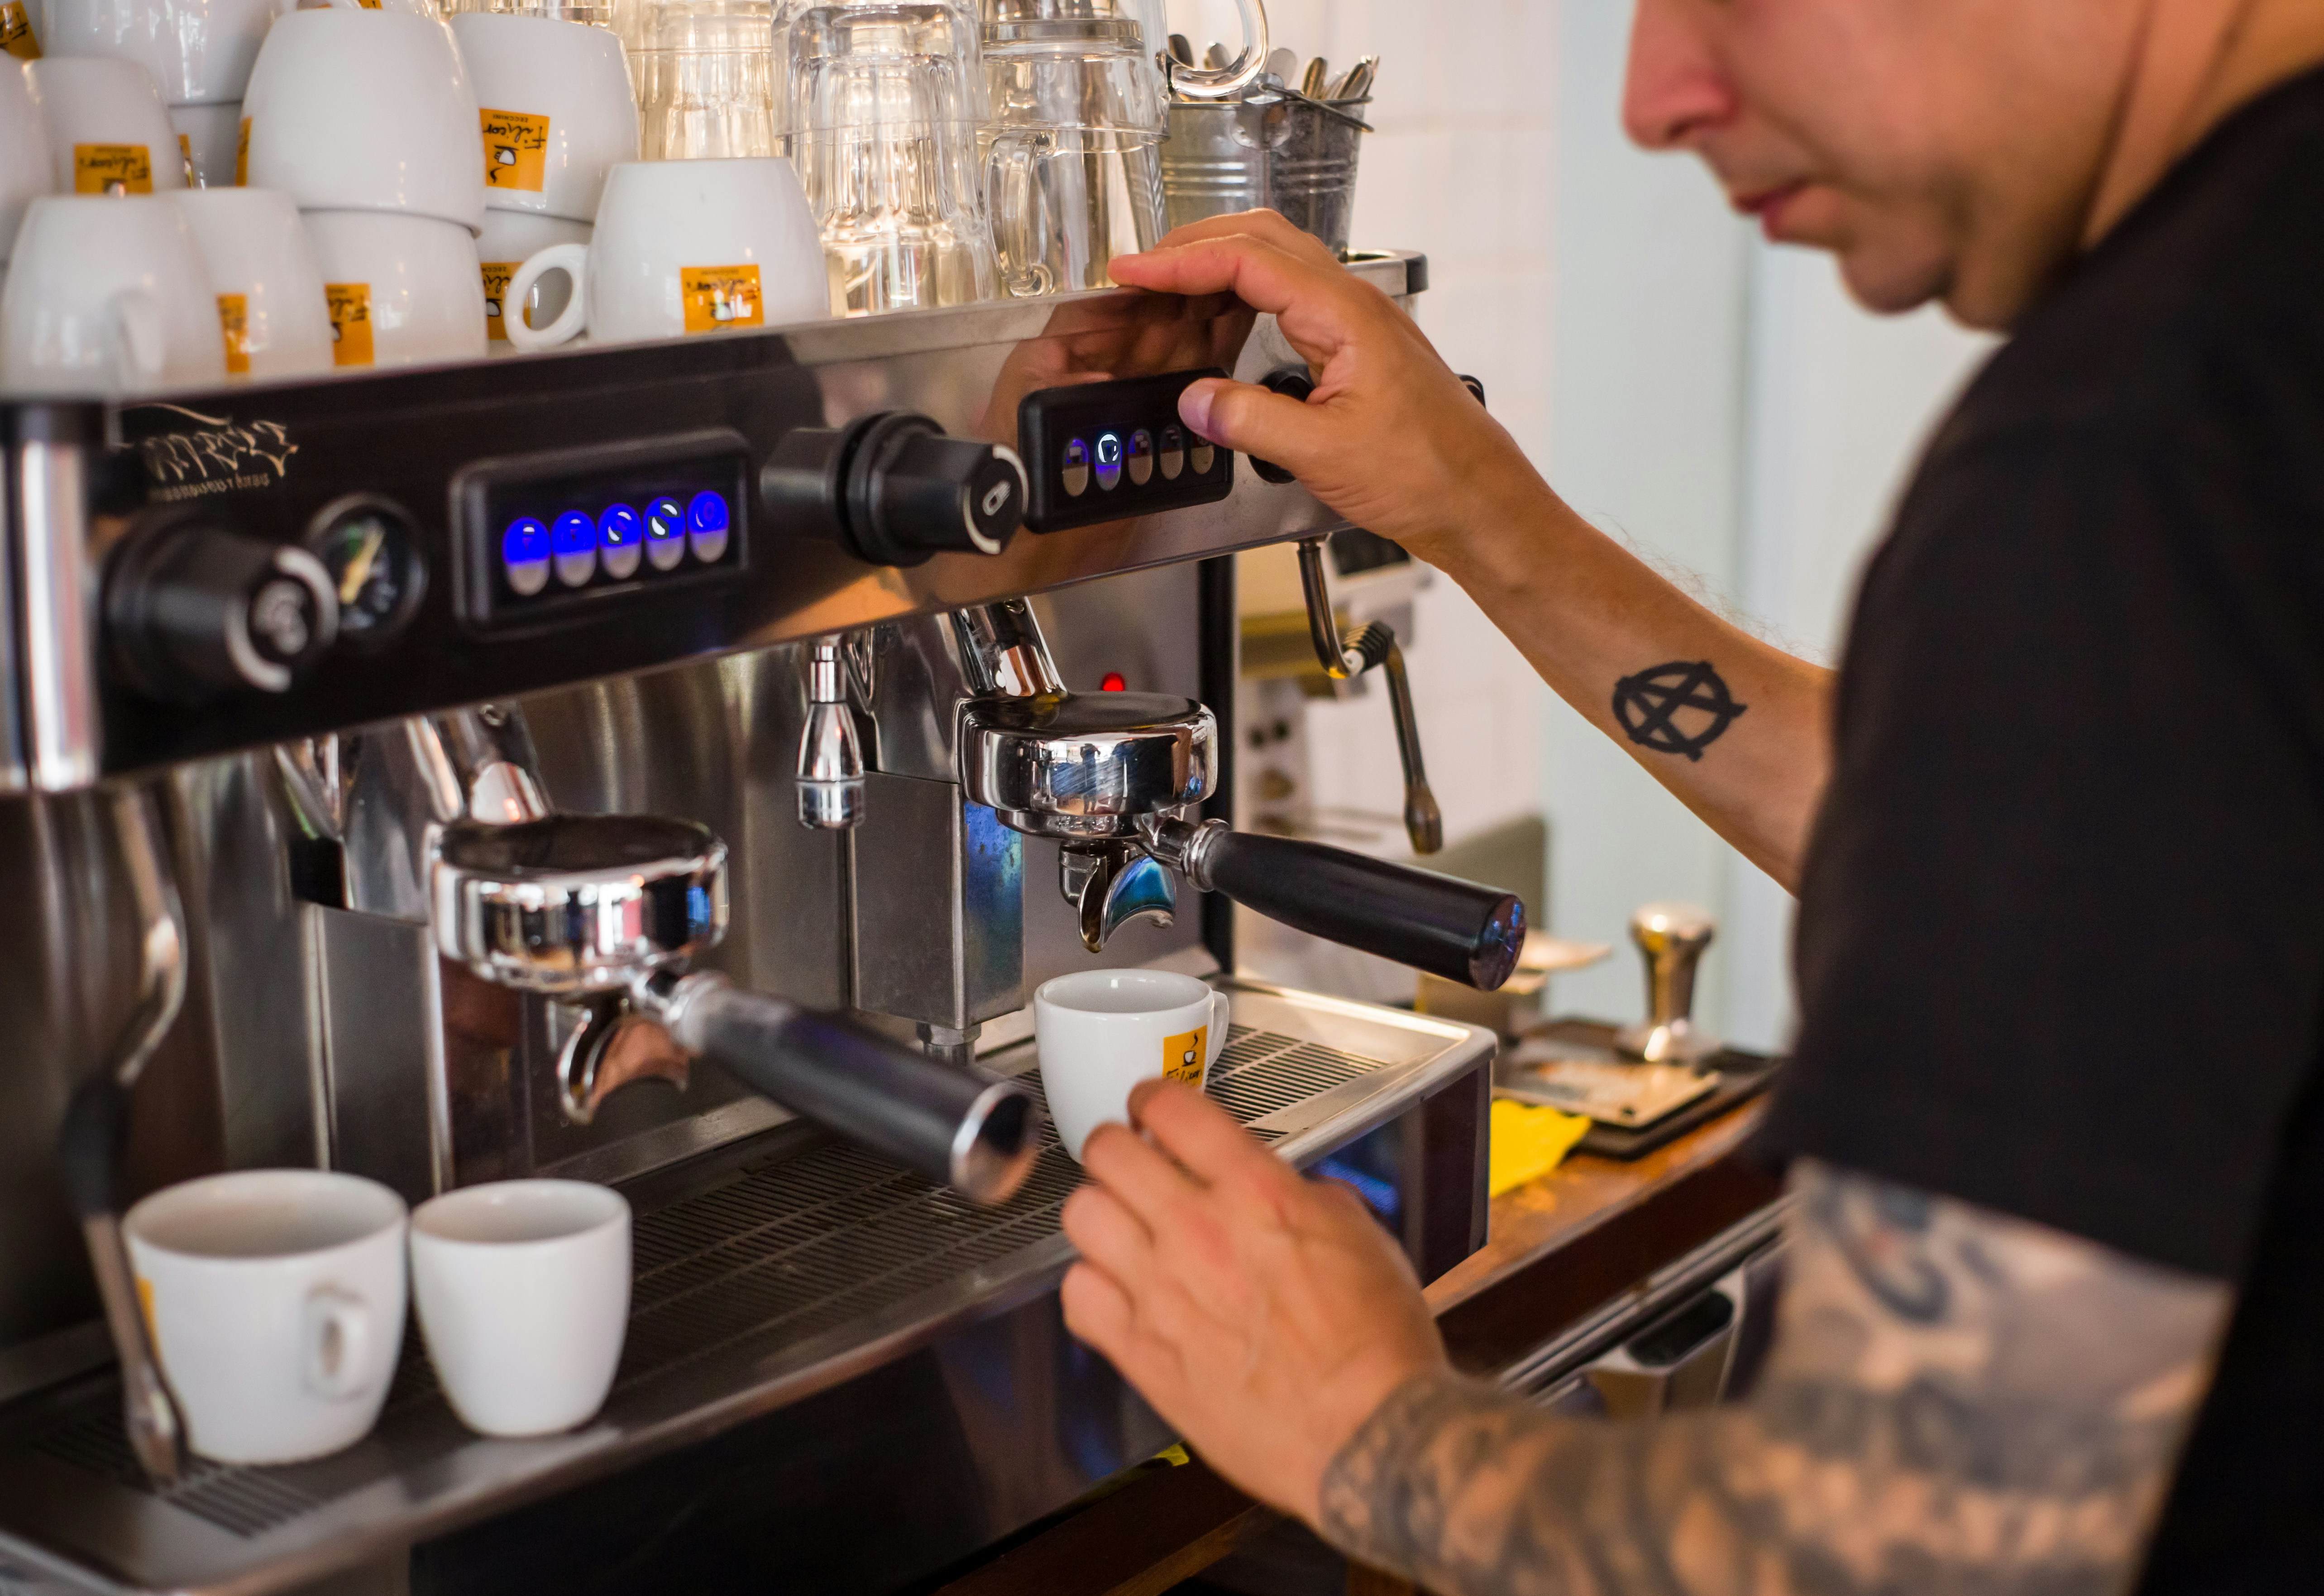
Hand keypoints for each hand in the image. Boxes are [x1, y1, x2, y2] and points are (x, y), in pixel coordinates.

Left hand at [1059, 1078, 1448, 1525]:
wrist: (1369, 1431)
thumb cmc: (1376, 1346)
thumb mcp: (1363, 1237)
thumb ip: (1310, 1200)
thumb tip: (1291, 1192)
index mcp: (1258, 1194)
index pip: (1173, 1110)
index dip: (1152, 1098)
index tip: (1150, 1106)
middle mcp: (1199, 1233)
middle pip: (1108, 1152)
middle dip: (1115, 1146)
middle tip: (1126, 1157)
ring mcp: (1162, 1292)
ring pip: (1081, 1215)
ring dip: (1099, 1211)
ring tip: (1117, 1222)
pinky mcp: (1142, 1352)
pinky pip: (1077, 1296)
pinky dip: (1089, 1286)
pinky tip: (1114, 1290)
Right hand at [1107, 211, 1551, 567]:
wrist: (1477, 501)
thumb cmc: (1426, 474)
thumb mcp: (1323, 454)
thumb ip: (1250, 421)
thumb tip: (1195, 401)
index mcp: (1346, 314)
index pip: (1248, 261)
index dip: (1182, 263)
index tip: (1135, 271)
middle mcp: (1353, 305)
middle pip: (1262, 240)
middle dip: (1195, 246)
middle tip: (1143, 269)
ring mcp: (1357, 322)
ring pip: (1278, 263)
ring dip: (1220, 267)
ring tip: (1171, 290)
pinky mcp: (1356, 347)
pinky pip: (1292, 299)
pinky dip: (1246, 298)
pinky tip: (1223, 325)